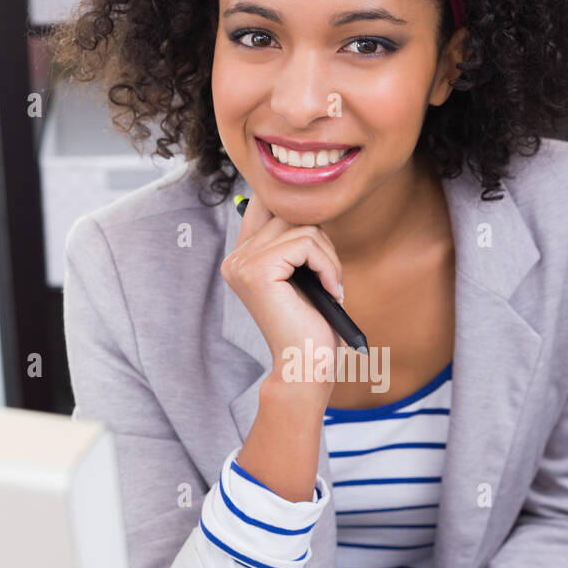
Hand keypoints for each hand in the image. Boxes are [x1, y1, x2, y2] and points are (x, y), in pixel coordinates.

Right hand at [220, 191, 346, 392]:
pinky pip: (306, 244)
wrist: (306, 367)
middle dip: (322, 242)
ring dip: (329, 257)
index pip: (266, 204)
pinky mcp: (257, 270)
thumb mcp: (303, 273)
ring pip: (302, 228)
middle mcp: (235, 258)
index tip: (321, 248)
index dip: (299, 213)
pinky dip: (328, 265)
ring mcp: (242, 263)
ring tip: (331, 287)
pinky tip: (331, 291)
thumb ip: (296, 239)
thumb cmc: (310, 327)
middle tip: (331, 278)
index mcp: (242, 258)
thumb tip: (310, 200)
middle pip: (290, 213)